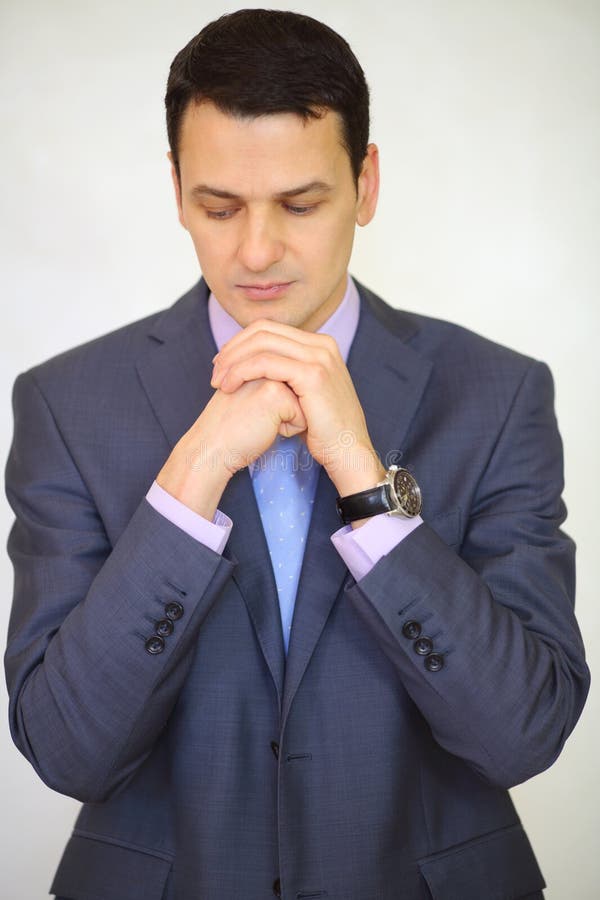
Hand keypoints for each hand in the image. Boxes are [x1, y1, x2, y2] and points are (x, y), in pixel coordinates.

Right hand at [156, 377, 305, 518]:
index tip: (252, 413)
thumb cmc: (232, 429)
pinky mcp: (276, 394)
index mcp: (259, 360)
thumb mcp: (251, 394)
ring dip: (287, 420)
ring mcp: (270, 375)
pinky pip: (303, 418)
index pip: (294, 387)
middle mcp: (265, 363)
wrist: (211, 449)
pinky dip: (287, 430)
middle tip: (253, 418)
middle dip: (286, 412)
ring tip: (258, 422)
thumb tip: (304, 388)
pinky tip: (263, 429)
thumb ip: (273, 382)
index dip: (281, 408)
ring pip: (304, 404)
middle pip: (302, 393)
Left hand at [211, 319, 384, 495]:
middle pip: (264, 330)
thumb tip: (258, 368)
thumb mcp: (304, 395)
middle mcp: (322, 345)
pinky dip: (242, 371)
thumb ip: (287, 375)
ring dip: (233, 360)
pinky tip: (229, 387)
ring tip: (218, 382)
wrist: (348, 453)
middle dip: (233, 349)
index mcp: (320, 345)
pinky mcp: (313, 374)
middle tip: (215, 372)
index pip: (271, 329)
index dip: (241, 343)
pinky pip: (266, 363)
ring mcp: (319, 357)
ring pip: (262, 343)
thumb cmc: (324, 432)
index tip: (223, 365)